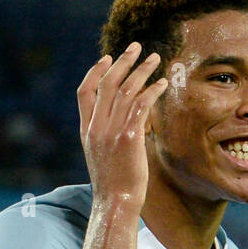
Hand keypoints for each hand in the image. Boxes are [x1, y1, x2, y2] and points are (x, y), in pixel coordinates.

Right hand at [77, 42, 168, 207]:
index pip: (84, 91)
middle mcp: (96, 127)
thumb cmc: (113, 184)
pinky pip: (141, 105)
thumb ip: (108, 135)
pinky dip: (153, 91)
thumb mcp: (102, 156)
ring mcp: (111, 131)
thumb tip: (127, 123)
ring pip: (126, 90)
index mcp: (86, 130)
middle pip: (107, 83)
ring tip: (155, 59)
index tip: (107, 58)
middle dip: (122, 62)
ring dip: (142, 71)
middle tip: (135, 46)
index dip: (95, 71)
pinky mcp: (128, 137)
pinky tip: (163, 84)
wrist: (114, 202)